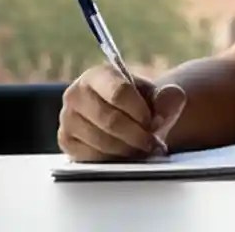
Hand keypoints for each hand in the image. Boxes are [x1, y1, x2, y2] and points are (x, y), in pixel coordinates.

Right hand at [57, 64, 187, 161]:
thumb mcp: (156, 95)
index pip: (119, 92)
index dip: (140, 111)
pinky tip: (124, 154)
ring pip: (101, 141)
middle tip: (151, 142)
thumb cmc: (138, 104)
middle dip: (136, 135)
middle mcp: (76, 93)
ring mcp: (68, 118)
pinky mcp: (66, 141)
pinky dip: (112, 159)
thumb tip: (165, 110)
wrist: (123, 116)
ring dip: (126, 149)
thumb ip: (168, 98)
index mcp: (98, 75)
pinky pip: (91, 157)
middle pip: (110, 120)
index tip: (152, 121)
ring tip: (141, 149)